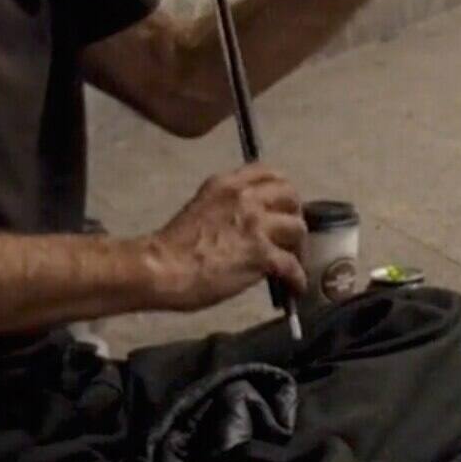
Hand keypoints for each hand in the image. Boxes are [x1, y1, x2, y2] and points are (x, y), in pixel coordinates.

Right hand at [145, 166, 305, 310]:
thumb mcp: (202, 208)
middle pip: (290, 196)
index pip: (268, 173)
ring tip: (292, 262)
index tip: (283, 205)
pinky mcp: (261, 254)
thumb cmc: (173, 246)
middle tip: (290, 234)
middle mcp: (245, 198)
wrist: (161, 268)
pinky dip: (297, 279)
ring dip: (298, 247)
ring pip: (298, 229)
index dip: (282, 191)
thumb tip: (249, 224)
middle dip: (295, 215)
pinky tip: (294, 288)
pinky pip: (292, 266)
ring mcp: (255, 225)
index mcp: (227, 184)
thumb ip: (227, 208)